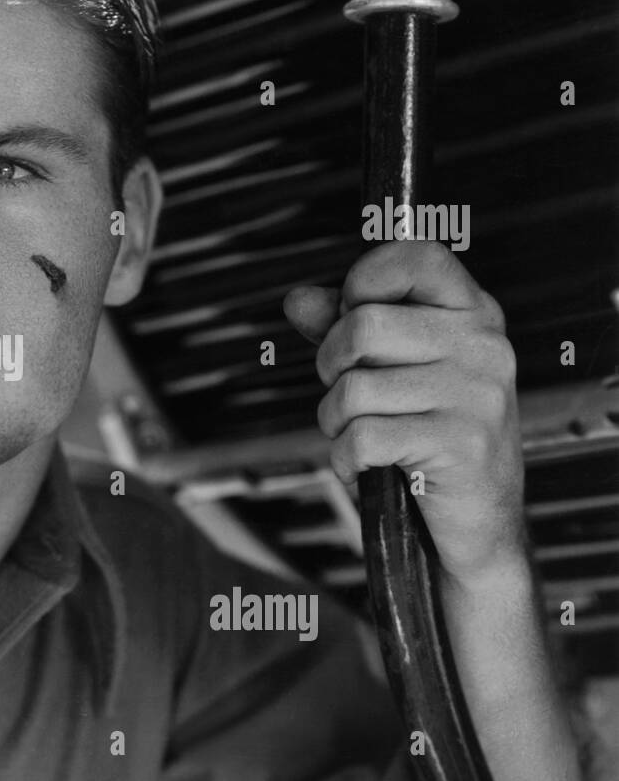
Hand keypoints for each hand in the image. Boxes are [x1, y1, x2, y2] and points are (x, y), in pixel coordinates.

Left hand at [283, 240, 526, 587]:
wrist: (476, 524)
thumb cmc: (428, 437)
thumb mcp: (392, 370)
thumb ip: (345, 327)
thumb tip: (297, 300)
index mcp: (472, 314)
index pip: (416, 256)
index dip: (364, 280)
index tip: (351, 314)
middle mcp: (483, 346)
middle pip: (364, 326)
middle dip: (331, 366)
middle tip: (347, 393)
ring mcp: (478, 395)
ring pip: (355, 388)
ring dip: (335, 420)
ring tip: (360, 434)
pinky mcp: (462, 444)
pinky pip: (363, 437)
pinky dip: (346, 458)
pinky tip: (366, 465)